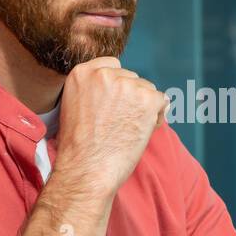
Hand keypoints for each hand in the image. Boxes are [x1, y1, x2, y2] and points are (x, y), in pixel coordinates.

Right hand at [54, 57, 169, 194]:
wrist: (86, 169)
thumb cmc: (79, 148)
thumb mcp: (74, 107)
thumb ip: (93, 91)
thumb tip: (119, 90)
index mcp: (82, 73)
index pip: (113, 66)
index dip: (118, 86)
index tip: (115, 103)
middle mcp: (104, 74)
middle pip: (131, 78)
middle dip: (132, 98)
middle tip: (122, 122)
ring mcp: (126, 85)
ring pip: (147, 90)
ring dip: (145, 107)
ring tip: (130, 130)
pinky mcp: (146, 98)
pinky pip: (162, 101)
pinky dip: (157, 116)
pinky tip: (142, 131)